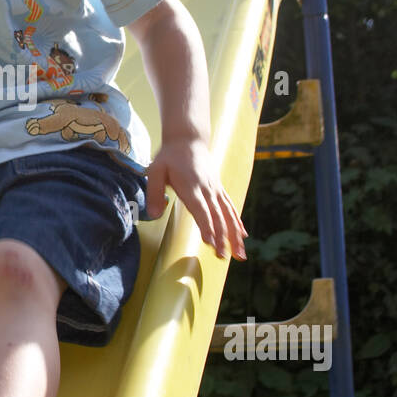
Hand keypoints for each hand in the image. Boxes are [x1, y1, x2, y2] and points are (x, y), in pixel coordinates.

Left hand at [145, 136, 246, 260]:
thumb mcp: (155, 170)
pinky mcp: (219, 189)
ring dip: (234, 235)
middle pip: (217, 217)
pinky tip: (243, 237)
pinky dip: (237, 222)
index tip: (210, 243)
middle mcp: (207, 190)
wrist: (188, 139)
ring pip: (228, 215)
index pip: (201, 210)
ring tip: (240, 255)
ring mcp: (215, 190)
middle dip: (222, 238)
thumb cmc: (169, 156)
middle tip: (223, 257)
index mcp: (191, 187)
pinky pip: (230, 207)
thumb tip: (153, 215)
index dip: (206, 226)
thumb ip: (154, 192)